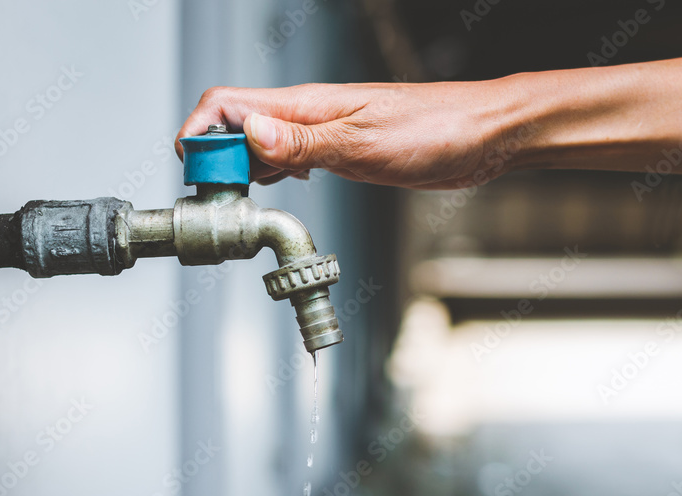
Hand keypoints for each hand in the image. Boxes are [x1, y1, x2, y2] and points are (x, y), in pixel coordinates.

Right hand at [175, 79, 530, 189]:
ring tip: (239, 205)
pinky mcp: (341, 153)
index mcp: (306, 106)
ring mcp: (323, 134)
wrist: (482, 135)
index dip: (200, 136)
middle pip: (236, 128)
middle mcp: (308, 117)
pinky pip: (291, 159)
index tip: (199, 175)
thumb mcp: (364, 143)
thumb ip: (304, 143)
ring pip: (261, 146)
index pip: (227, 105)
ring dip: (242, 172)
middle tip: (218, 201)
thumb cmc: (436, 128)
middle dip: (214, 160)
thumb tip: (250, 136)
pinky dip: (275, 176)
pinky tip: (279, 193)